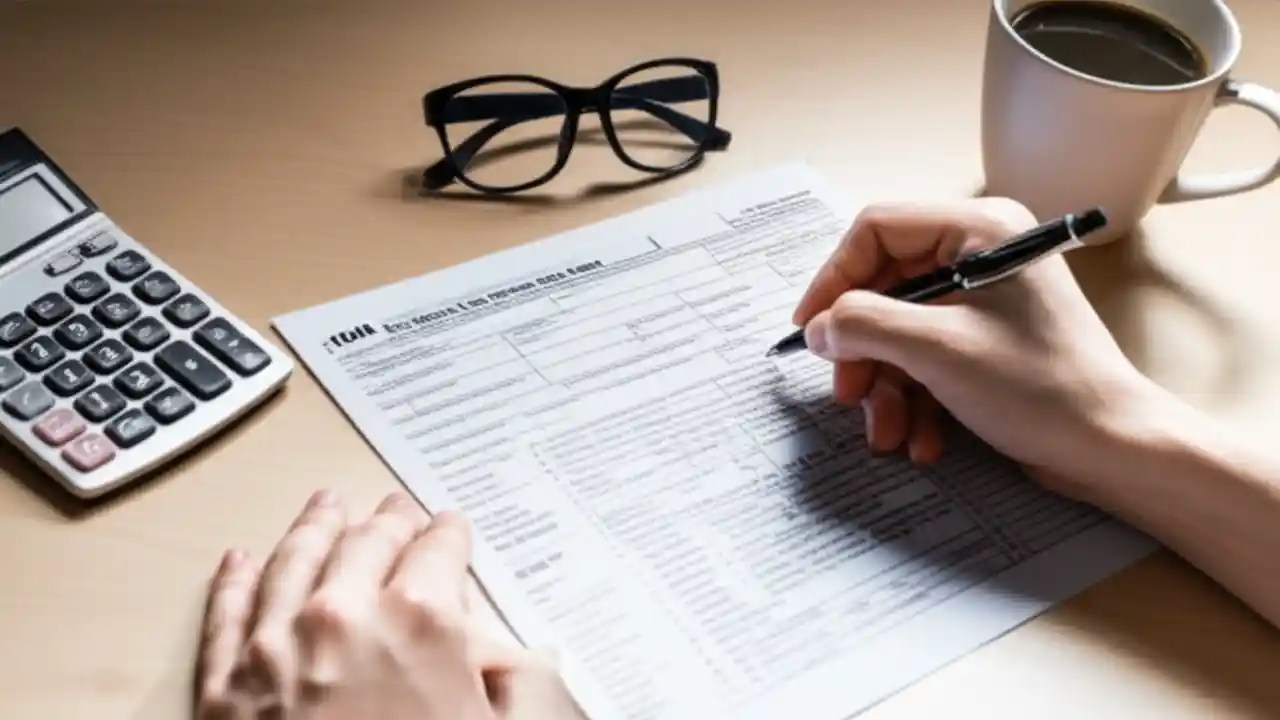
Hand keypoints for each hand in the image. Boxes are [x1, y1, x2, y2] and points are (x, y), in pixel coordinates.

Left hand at [196, 490, 583, 719]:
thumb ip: (521, 680)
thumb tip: (505, 651)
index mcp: (422, 622)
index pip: (439, 549)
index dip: (449, 534)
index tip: (449, 528)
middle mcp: (344, 617)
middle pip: (367, 542)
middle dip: (387, 521)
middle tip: (395, 508)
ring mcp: (274, 649)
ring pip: (293, 560)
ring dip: (313, 527)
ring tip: (324, 507)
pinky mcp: (223, 689)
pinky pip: (227, 612)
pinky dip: (236, 579)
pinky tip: (242, 559)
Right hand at [793, 198, 1157, 498]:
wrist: (1113, 448)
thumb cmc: (1039, 387)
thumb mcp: (937, 349)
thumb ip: (865, 324)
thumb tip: (818, 327)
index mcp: (980, 229)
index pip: (878, 231)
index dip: (833, 279)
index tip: (809, 331)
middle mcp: (982, 253)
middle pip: (885, 288)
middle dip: (864, 350)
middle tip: (848, 394)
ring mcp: (986, 300)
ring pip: (901, 331)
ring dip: (887, 387)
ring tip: (888, 433)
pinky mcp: (987, 342)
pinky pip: (927, 358)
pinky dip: (915, 400)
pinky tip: (922, 440)